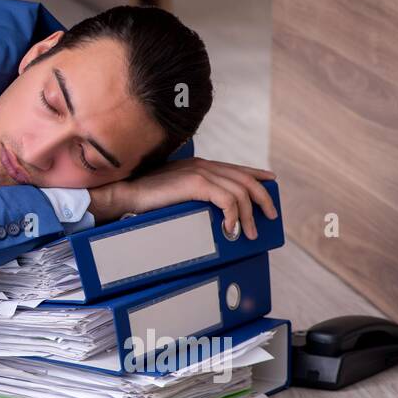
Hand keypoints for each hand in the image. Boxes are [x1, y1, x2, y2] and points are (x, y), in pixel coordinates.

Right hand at [89, 157, 277, 239]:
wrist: (126, 195)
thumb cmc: (146, 199)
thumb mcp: (176, 193)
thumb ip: (194, 194)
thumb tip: (214, 212)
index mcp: (199, 165)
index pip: (236, 168)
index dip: (257, 174)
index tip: (271, 181)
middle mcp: (203, 165)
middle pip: (245, 178)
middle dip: (263, 198)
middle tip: (270, 216)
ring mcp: (200, 172)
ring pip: (240, 191)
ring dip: (249, 214)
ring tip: (250, 232)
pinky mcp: (195, 183)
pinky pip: (227, 200)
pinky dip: (234, 215)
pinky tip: (231, 228)